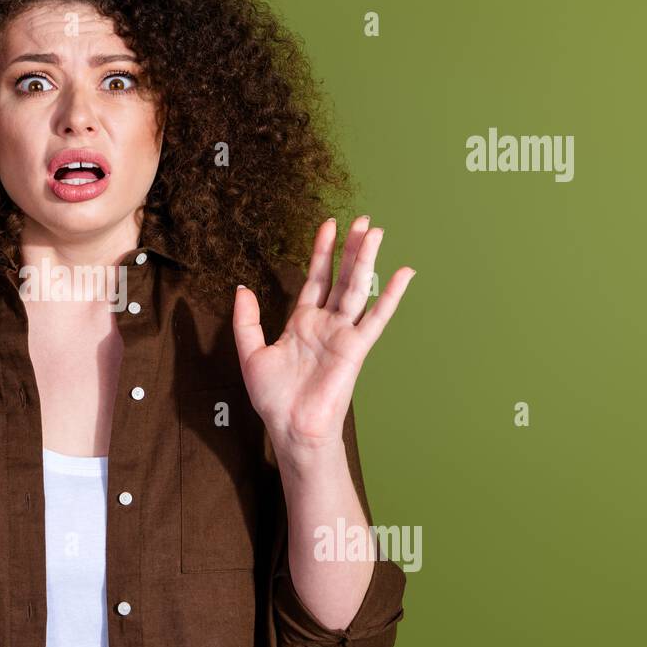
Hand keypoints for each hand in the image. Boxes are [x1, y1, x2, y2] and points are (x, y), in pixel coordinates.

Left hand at [232, 216, 414, 453]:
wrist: (290, 426)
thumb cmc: (273, 398)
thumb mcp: (250, 353)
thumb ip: (246, 320)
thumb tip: (242, 288)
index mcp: (302, 322)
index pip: (316, 278)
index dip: (321, 251)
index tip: (329, 224)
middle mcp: (326, 324)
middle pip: (341, 277)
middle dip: (351, 248)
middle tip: (364, 219)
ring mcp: (343, 334)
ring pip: (357, 288)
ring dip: (366, 259)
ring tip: (376, 231)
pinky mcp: (356, 348)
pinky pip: (376, 318)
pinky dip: (390, 296)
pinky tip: (404, 274)